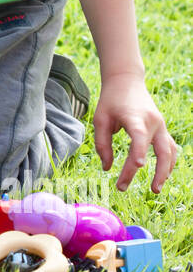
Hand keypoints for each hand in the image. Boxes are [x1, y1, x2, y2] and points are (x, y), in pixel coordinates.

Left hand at [92, 73, 178, 192]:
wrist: (126, 81)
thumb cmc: (110, 101)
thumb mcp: (100, 119)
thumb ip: (102, 144)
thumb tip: (107, 169)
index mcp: (135, 117)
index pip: (139, 136)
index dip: (140, 151)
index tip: (139, 166)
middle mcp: (152, 122)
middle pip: (162, 150)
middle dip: (158, 172)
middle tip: (150, 190)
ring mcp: (160, 125)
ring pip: (170, 151)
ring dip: (166, 171)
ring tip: (155, 188)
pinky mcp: (162, 128)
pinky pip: (170, 148)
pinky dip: (168, 162)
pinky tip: (161, 176)